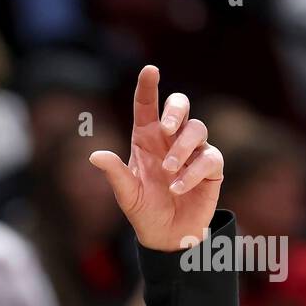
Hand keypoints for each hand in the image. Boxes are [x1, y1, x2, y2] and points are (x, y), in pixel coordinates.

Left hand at [89, 65, 223, 251]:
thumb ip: (114, 174)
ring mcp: (193, 152)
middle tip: (166, 127)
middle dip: (175, 110)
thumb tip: (94, 156)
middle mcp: (171, 140)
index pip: (147, 106)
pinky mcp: (211, 168)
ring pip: (197, 129)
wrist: (168, 236)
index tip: (150, 70)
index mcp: (146, 140)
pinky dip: (193, 172)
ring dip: (182, 149)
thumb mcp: (126, 194)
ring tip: (168, 171)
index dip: (148, 86)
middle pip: (180, 106)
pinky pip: (209, 158)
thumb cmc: (145, 210)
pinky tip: (177, 188)